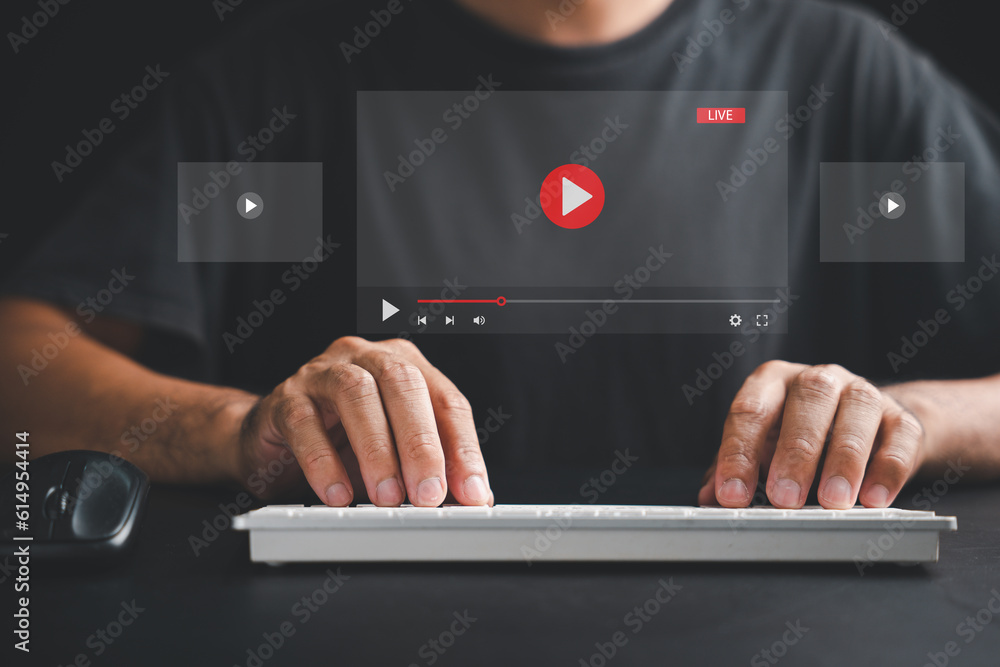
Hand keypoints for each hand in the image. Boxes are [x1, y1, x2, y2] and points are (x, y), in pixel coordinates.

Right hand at [237, 337, 492, 506]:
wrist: (274, 438)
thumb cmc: (341, 440)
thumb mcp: (394, 452)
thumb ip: (430, 467)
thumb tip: (470, 500)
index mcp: (405, 365)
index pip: (446, 400)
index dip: (463, 448)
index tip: (472, 493)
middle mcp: (367, 358)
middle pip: (403, 385)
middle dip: (421, 444)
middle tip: (428, 495)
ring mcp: (323, 372)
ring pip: (357, 394)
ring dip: (377, 450)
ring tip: (387, 497)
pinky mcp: (286, 398)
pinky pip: (305, 424)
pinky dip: (324, 463)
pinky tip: (338, 494)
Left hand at [698, 361, 927, 508]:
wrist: (869, 427)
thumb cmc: (803, 434)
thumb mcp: (763, 446)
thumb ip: (736, 467)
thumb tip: (709, 497)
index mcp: (773, 382)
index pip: (750, 411)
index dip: (738, 454)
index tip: (733, 494)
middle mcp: (818, 380)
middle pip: (806, 403)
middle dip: (795, 453)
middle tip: (785, 497)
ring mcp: (863, 393)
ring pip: (856, 414)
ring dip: (843, 460)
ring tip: (832, 500)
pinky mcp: (901, 417)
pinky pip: (899, 437)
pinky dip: (887, 469)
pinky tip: (873, 497)